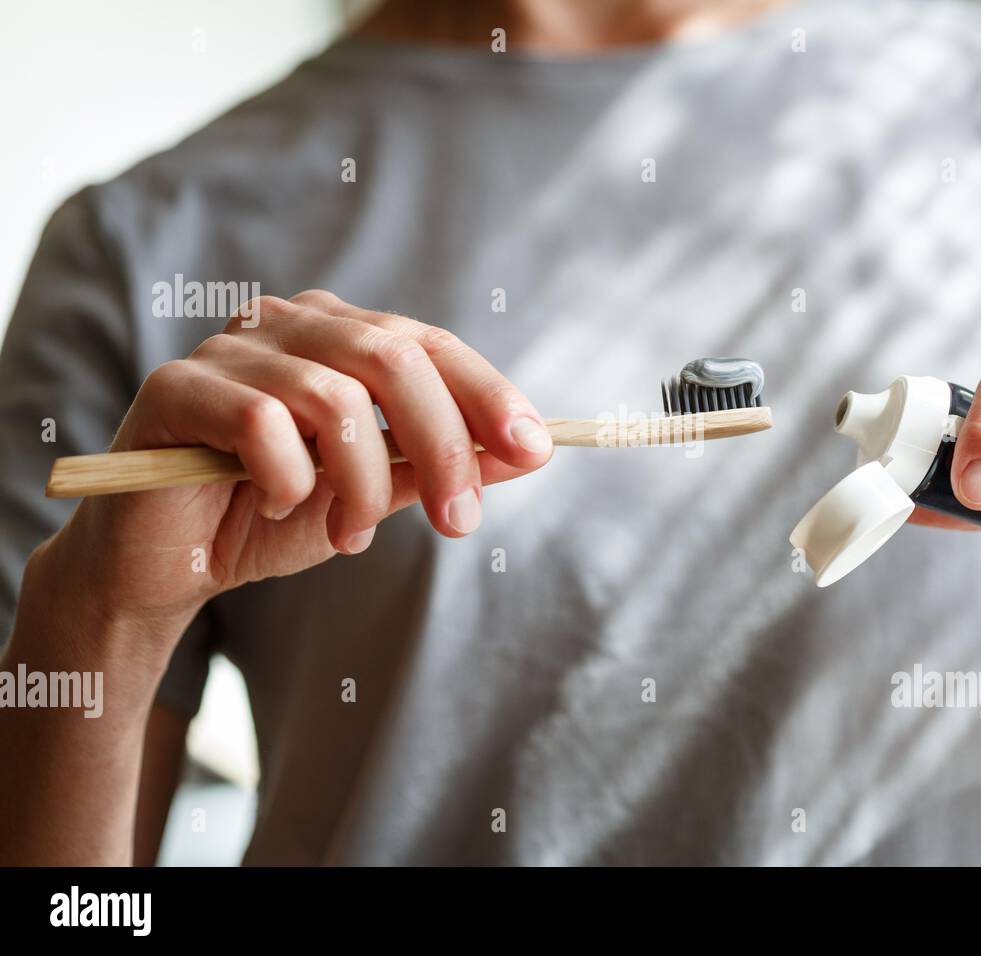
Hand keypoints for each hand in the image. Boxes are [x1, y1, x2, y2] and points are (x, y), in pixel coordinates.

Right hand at [35, 290, 552, 644]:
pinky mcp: (177, 387)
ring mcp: (230, 350)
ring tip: (349, 532)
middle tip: (460, 522)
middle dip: (442, 446)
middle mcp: (290, 326)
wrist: (173, 566)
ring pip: (333, 397)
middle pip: (394, 357)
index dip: (489, 394)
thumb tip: (529, 452)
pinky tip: (278, 505)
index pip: (430, 344)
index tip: (536, 451)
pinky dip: (290, 479)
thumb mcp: (377, 495)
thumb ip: (440, 467)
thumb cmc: (276, 518)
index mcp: (341, 337)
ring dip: (360, 484)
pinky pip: (262, 422)